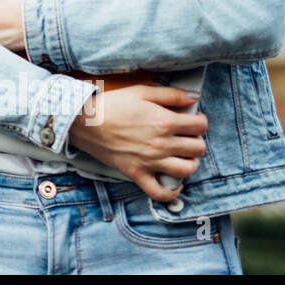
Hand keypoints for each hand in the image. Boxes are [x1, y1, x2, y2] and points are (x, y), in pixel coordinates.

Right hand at [66, 85, 207, 202]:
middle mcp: (162, 143)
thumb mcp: (141, 92)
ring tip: (182, 156)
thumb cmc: (112, 105)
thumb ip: (171, 94)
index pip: (200, 125)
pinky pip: (160, 192)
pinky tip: (174, 183)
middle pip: (198, 148)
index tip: (192, 120)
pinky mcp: (137, 173)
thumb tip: (194, 96)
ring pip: (187, 169)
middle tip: (186, 136)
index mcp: (164, 121)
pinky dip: (171, 192)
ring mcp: (150, 161)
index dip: (199, 121)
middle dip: (196, 140)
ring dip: (190, 162)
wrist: (85, 122)